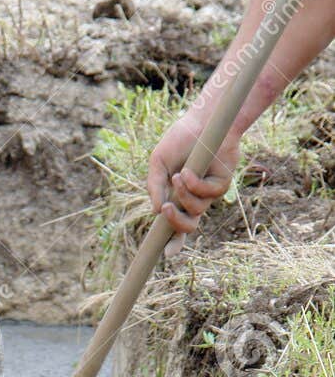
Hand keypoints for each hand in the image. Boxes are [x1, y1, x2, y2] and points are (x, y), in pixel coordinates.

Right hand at [147, 114, 240, 245]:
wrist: (204, 121)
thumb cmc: (181, 139)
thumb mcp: (159, 163)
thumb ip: (154, 187)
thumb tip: (157, 212)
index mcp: (177, 197)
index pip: (174, 225)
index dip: (171, 242)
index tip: (167, 255)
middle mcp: (194, 198)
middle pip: (187, 227)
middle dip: (175, 224)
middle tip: (167, 211)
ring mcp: (208, 193)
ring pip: (196, 212)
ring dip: (184, 197)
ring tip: (178, 177)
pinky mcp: (222, 185)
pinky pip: (207, 196)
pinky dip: (195, 186)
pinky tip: (188, 172)